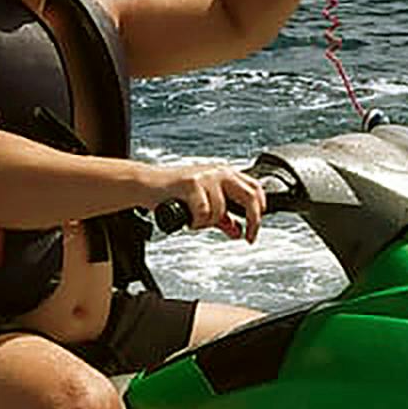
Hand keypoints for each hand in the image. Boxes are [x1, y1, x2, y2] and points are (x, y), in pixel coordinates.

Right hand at [148, 160, 270, 239]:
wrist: (147, 186)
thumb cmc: (173, 193)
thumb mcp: (204, 205)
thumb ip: (223, 218)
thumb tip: (238, 231)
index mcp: (225, 173)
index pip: (254, 188)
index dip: (260, 210)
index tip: (254, 228)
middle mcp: (218, 172)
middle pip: (249, 196)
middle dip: (252, 220)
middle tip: (248, 237)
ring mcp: (205, 176)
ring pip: (221, 211)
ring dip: (208, 224)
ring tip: (194, 220)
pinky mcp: (191, 183)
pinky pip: (204, 212)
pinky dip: (196, 222)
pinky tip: (188, 218)